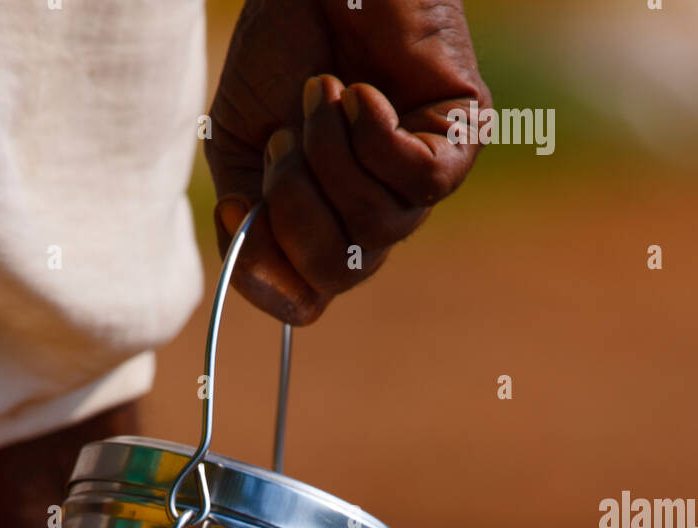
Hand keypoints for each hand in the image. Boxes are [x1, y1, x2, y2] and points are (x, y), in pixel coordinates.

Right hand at [206, 0, 488, 323]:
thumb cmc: (280, 57)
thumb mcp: (242, 151)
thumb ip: (246, 222)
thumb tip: (254, 266)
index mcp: (323, 228)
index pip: (305, 301)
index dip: (267, 275)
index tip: (236, 206)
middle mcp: (375, 218)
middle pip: (338, 272)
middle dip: (295, 206)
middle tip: (285, 135)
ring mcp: (419, 185)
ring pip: (374, 226)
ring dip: (330, 156)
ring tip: (322, 93)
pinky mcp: (460, 142)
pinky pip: (417, 184)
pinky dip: (374, 137)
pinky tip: (361, 91)